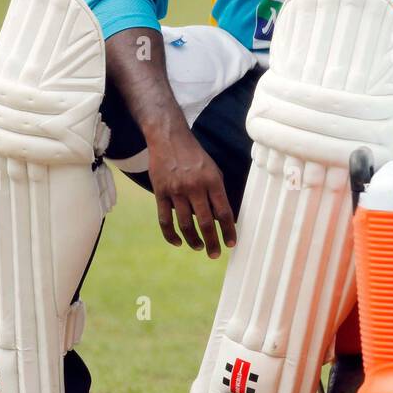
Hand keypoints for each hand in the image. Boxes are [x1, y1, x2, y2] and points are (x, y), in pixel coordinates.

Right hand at [147, 127, 235, 258]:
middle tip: (215, 253)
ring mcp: (176, 190)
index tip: (231, 243)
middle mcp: (195, 187)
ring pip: (185, 224)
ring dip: (193, 240)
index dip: (228, 230)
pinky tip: (178, 242)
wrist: (169, 138)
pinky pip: (165, 220)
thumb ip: (217, 192)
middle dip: (212, 241)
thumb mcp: (213, 169)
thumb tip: (222, 218)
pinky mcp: (160, 193)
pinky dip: (171, 235)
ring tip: (199, 247)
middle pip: (205, 222)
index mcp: (212, 181)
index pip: (223, 212)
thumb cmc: (195, 156)